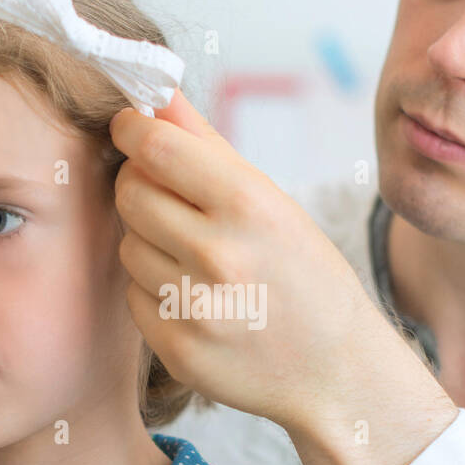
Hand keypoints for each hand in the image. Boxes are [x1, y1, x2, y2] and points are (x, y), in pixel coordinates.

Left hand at [110, 89, 432, 436]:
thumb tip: (158, 93)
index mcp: (249, 205)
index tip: (129, 128)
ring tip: (197, 257)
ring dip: (150, 242)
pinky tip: (197, 297)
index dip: (131, 130)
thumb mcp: (272, 201)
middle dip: (140, 185)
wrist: (336, 371)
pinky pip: (134, 297)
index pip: (156, 147)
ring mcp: (195, 307)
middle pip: (131, 193)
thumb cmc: (305, 276)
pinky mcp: (177, 349)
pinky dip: (155, 291)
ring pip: (129, 245)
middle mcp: (219, 254)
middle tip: (170, 197)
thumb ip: (207, 143)